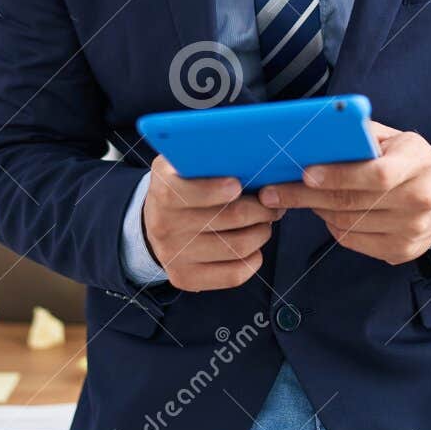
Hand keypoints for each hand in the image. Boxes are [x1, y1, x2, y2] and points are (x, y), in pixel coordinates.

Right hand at [143, 155, 284, 290]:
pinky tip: (255, 246)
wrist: (156, 221)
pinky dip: (253, 260)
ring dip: (262, 232)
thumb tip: (249, 151)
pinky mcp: (185, 278)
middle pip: (227, 218)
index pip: (185, 192)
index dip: (214, 190)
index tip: (237, 186)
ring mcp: (173, 255)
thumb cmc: (184, 184)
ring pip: (236, 247)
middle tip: (274, 202)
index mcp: (163, 189)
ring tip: (267, 221)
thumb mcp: (184, 162)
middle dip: (261, 209)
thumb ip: (207, 155)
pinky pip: (232, 275)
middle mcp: (164, 224)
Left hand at [258, 121, 430, 265]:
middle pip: (354, 202)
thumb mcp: (394, 137)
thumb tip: (315, 134)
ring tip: (300, 196)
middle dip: (306, 196)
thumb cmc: (409, 159)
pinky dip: (332, 226)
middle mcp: (420, 199)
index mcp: (418, 162)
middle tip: (271, 191)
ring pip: (348, 224)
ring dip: (317, 210)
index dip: (339, 176)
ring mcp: (412, 230)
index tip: (305, 173)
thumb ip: (360, 135)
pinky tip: (326, 212)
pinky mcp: (401, 252)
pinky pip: (353, 241)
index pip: (377, 174)